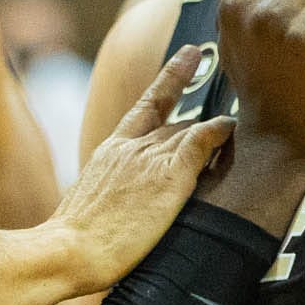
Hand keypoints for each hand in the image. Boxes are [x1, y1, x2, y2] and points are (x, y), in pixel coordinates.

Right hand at [48, 45, 233, 291]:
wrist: (68, 249)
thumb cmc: (73, 243)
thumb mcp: (88, 207)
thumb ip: (110, 194)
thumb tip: (117, 204)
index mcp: (109, 153)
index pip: (145, 107)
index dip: (170, 78)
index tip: (190, 56)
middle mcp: (130, 148)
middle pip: (173, 124)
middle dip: (198, 119)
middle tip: (228, 105)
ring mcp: (149, 159)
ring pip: (188, 130)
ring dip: (212, 127)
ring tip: (235, 125)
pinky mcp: (168, 176)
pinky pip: (200, 142)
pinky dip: (216, 132)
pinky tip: (229, 127)